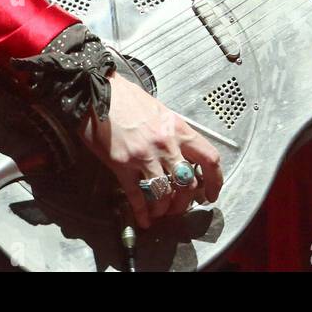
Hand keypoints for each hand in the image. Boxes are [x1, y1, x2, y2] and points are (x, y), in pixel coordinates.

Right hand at [76, 74, 222, 229]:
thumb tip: (183, 156)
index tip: (211, 193)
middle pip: (188, 183)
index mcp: (178, 128)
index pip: (209, 158)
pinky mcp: (122, 165)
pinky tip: (144, 219)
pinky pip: (137, 196)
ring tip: (161, 212)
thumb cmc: (127, 98)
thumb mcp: (161, 111)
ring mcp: (144, 156)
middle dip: (186, 201)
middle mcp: (166, 143)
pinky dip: (142, 212)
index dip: (215, 181)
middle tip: (180, 207)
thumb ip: (174, 134)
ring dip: (165, 208)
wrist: (97, 91)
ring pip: (165, 193)